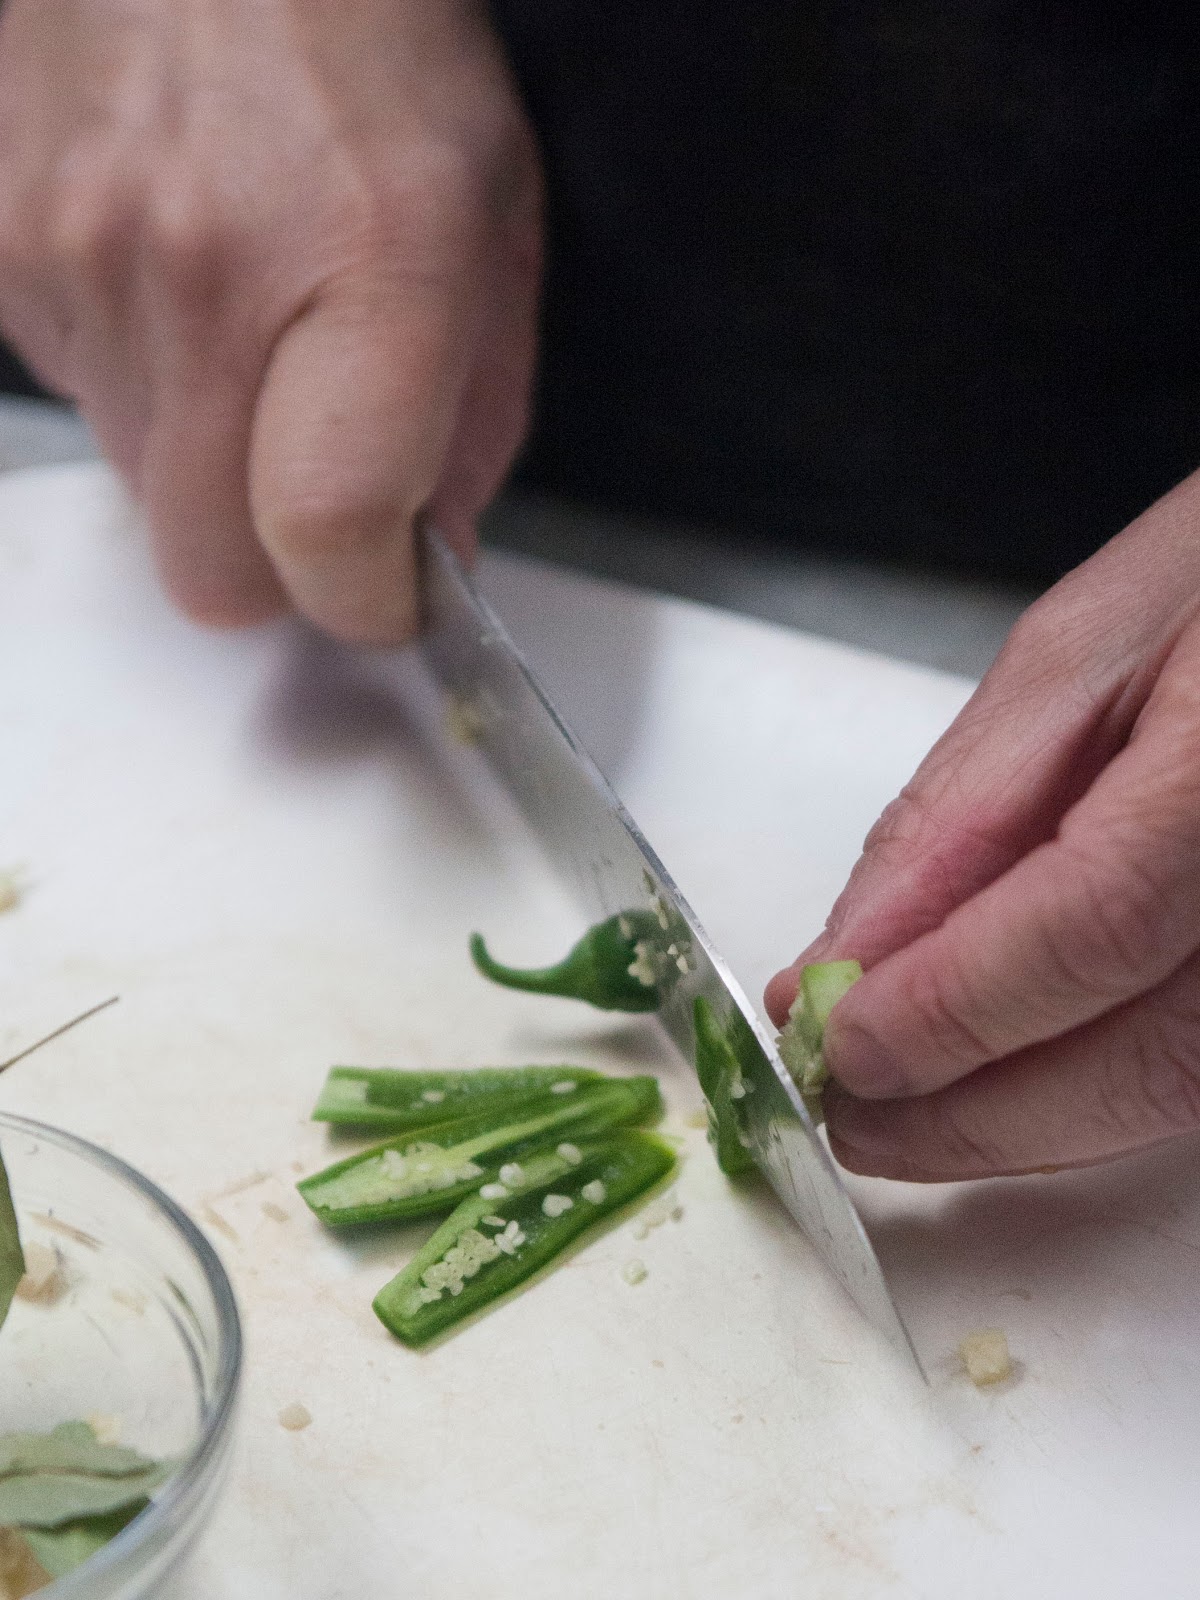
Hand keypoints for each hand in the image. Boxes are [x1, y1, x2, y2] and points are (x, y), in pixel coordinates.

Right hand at [0, 0, 540, 640]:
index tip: (383, 593)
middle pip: (211, 566)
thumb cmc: (365, 37)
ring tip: (249, 328)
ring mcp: (77, 259)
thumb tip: (425, 556)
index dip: (364, 600)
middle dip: (276, 563)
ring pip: (141, 492)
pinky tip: (175, 287)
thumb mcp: (489, 217)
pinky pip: (74, 399)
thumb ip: (472, 418)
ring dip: (205, 459)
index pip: (330, 530)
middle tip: (319, 490)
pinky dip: (135, 382)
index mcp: (371, 257)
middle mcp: (204, 270)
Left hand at [766, 468, 1199, 1179]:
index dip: (954, 1005)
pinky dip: (1100, 1092)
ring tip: (911, 1112)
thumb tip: (854, 958)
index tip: (839, 1045)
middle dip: (976, 1112)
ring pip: (1185, 1091)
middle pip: (1153, 1054)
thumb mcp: (1079, 651)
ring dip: (1032, 1127)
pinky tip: (1014, 1080)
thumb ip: (964, 810)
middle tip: (855, 1114)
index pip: (1094, 921)